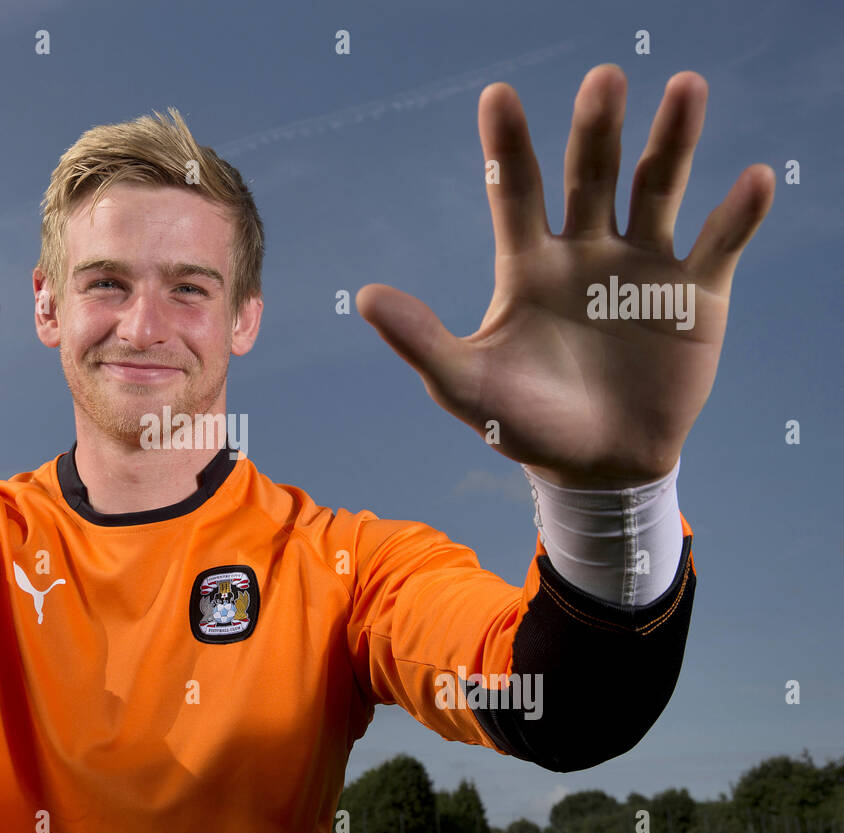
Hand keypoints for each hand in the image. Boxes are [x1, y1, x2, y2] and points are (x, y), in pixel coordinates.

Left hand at [356, 64, 773, 487]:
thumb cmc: (523, 423)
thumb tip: (364, 296)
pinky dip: (737, 215)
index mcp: (528, 265)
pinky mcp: (694, 296)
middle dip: (598, 130)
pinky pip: (719, 246)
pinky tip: (753, 180)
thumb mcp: (466, 386)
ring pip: (659, 189)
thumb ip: (422, 341)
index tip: (497, 95)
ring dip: (674, 142)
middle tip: (604, 81)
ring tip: (684, 87)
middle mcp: (585, 252)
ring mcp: (642, 268)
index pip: (517, 192)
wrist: (596, 468)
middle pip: (591, 175)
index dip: (509, 146)